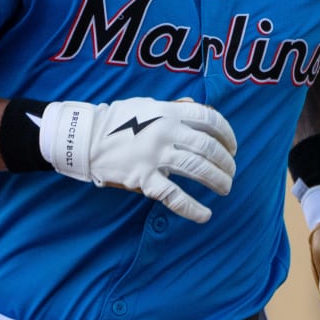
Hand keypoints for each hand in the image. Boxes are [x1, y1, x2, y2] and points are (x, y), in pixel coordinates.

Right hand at [38, 97, 237, 222]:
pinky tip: (205, 215)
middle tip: (231, 172)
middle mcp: (165, 132)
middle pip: (208, 147)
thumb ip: (174, 108)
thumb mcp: (148, 104)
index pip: (210, 120)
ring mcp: (155, 155)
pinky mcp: (143, 178)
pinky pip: (174, 196)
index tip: (233, 147)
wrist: (86, 137)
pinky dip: (193, 208)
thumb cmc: (119, 120)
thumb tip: (201, 109)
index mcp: (168, 112)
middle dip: (226, 162)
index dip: (228, 134)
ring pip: (198, 170)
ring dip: (217, 180)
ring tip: (225, 188)